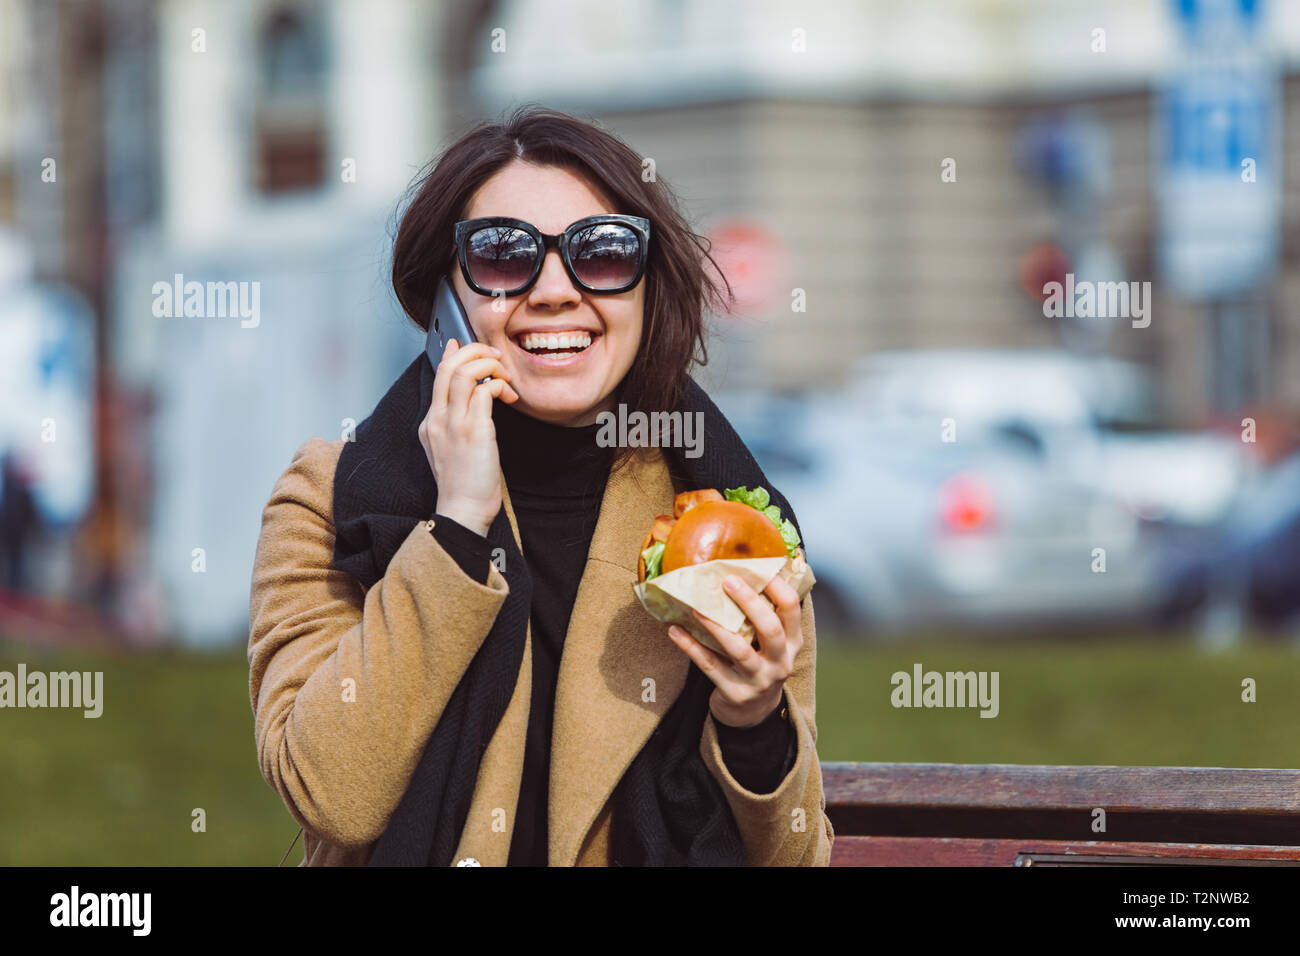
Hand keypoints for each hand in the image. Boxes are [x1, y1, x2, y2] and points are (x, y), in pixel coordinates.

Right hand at [419, 338, 519, 536]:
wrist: (463, 511)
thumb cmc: (464, 484)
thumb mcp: (450, 449)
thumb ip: (456, 422)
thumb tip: (473, 396)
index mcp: (430, 423)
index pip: (438, 375)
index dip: (454, 354)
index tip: (465, 344)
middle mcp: (437, 419)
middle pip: (449, 366)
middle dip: (475, 351)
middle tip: (495, 357)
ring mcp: (454, 424)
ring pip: (465, 372)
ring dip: (489, 365)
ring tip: (504, 376)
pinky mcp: (474, 431)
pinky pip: (485, 391)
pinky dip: (499, 385)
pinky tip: (509, 396)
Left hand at [667, 573, 803, 727]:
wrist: (753, 713)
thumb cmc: (759, 662)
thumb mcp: (773, 642)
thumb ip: (767, 612)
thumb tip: (759, 564)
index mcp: (792, 642)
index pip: (791, 609)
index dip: (778, 586)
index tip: (760, 567)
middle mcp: (780, 662)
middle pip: (771, 629)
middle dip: (750, 603)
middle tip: (728, 581)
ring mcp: (759, 680)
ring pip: (739, 650)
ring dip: (716, 626)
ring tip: (695, 608)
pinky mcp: (735, 693)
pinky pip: (710, 667)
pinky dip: (691, 647)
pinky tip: (675, 631)